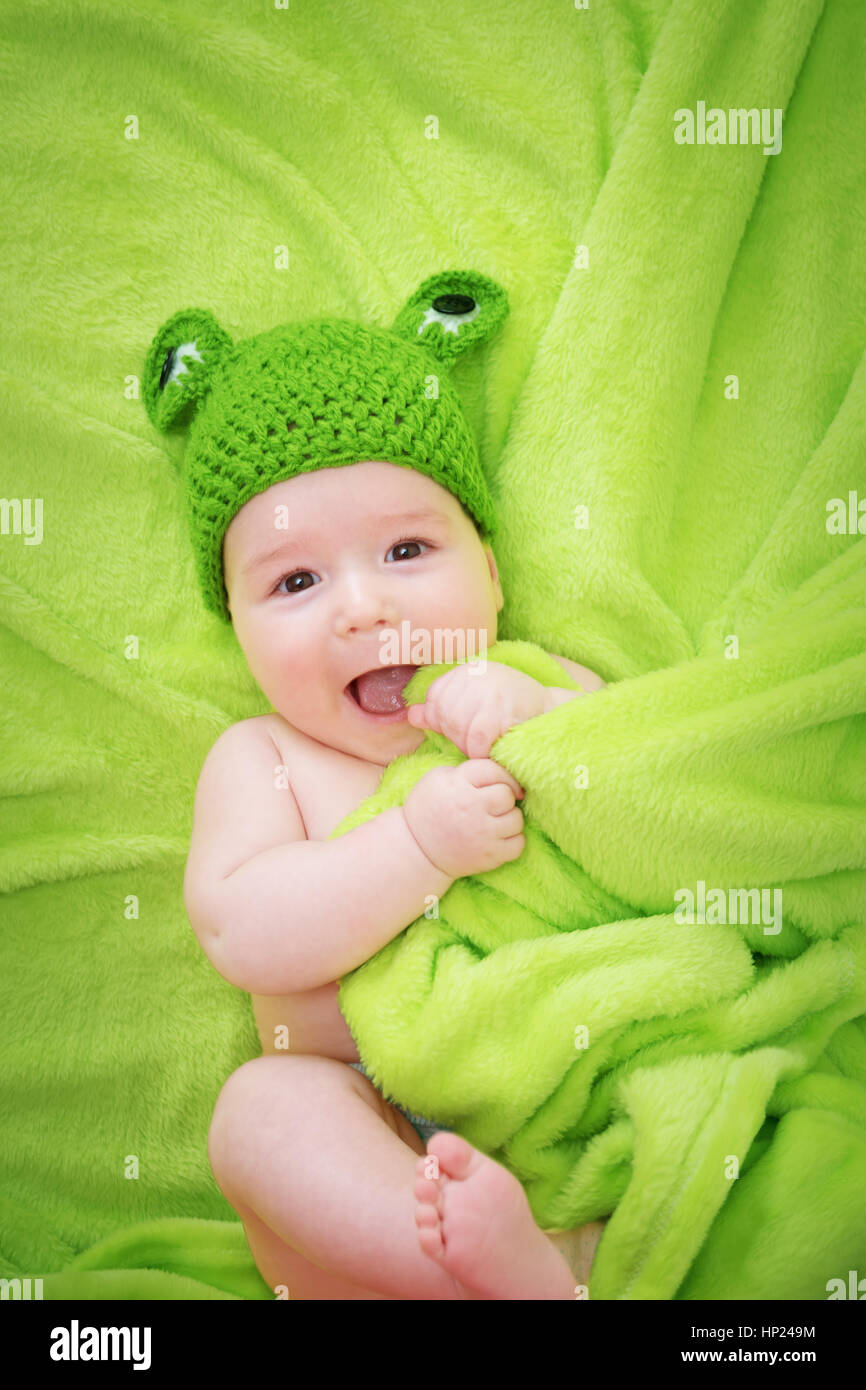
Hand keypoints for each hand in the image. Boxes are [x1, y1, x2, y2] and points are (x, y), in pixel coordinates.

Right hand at [402, 759, 525, 878]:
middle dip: (503, 797)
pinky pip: (519, 844)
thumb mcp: (438, 778)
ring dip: (508, 819)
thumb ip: (468, 770)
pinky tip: (498, 837)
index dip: (501, 775)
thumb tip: (501, 770)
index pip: (494, 770)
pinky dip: (512, 840)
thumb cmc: (428, 809)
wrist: (417, 850)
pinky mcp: (490, 857)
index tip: (500, 783)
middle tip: (491, 804)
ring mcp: (482, 835)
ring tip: (493, 821)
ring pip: (516, 819)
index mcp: (458, 785)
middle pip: (507, 795)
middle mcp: (472, 808)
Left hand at [406, 661, 550, 758]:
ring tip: (487, 745)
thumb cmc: (515, 710)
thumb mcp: (478, 701)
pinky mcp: (499, 711)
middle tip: (479, 741)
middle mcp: (477, 675)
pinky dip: (480, 752)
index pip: (436, 696)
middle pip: (445, 715)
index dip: (444, 720)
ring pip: (458, 729)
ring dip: (470, 746)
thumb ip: (444, 708)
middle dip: (458, 735)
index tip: (465, 729)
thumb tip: (412, 716)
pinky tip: (492, 751)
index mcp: (470, 669)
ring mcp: (488, 690)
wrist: (556, 715)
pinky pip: (475, 740)